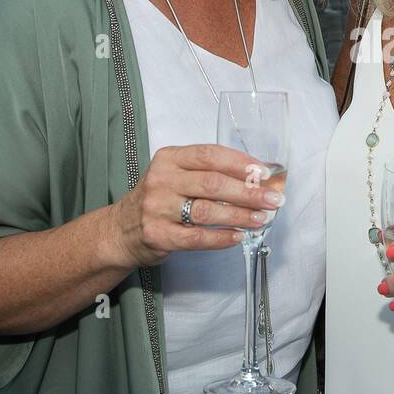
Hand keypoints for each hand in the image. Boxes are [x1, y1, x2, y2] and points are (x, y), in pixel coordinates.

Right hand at [113, 144, 284, 268]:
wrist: (121, 230)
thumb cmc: (159, 199)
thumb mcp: (176, 175)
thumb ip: (209, 173)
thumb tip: (256, 178)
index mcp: (169, 158)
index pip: (210, 155)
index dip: (240, 163)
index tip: (264, 172)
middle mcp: (161, 180)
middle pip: (212, 183)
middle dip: (248, 192)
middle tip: (272, 199)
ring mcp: (157, 208)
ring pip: (207, 211)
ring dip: (239, 216)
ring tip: (261, 219)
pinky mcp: (158, 235)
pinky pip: (196, 238)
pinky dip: (221, 238)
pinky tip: (238, 237)